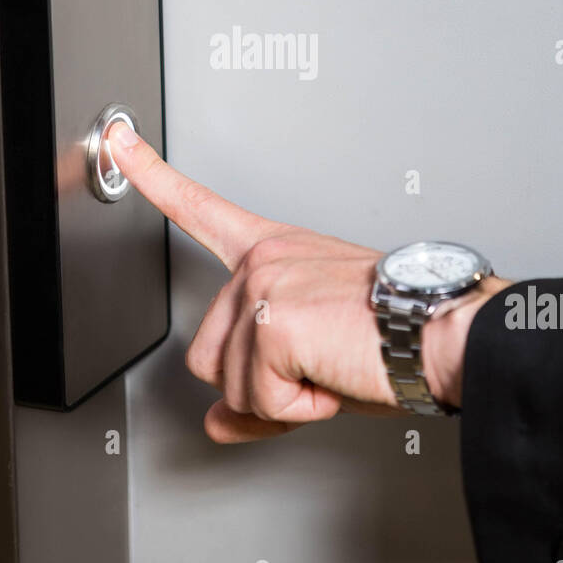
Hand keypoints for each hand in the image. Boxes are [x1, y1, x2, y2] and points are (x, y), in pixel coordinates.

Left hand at [107, 123, 507, 440]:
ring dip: (280, 399)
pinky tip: (333, 377)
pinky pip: (258, 400)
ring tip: (331, 367)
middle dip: (256, 384)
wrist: (444, 333)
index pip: (201, 208)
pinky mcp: (270, 321)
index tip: (117, 137)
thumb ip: (256, 386)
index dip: (152, 174)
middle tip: (315, 371)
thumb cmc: (395, 333)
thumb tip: (218, 424)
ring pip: (229, 385)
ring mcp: (262, 285)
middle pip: (206, 356)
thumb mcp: (311, 359)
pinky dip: (299, 409)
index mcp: (274, 250)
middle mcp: (262, 260)